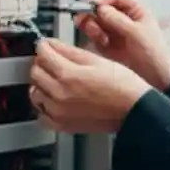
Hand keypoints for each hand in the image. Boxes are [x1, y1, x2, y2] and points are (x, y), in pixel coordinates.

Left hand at [29, 39, 151, 133]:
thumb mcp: (98, 60)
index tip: (48, 45)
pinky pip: (41, 114)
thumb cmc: (122, 86)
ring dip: (42, 83)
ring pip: (35, 92)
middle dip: (42, 62)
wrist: (134, 110)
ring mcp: (58, 111)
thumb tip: (52, 44)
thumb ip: (70, 51)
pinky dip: (44, 105)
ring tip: (55, 80)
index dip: (45, 45)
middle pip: (35, 71)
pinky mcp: (62, 124)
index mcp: (68, 74)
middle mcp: (59, 93)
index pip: (42, 53)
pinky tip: (55, 99)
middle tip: (52, 60)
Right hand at [73, 0, 169, 90]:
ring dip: (91, 24)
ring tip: (97, 34)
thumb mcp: (137, 34)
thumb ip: (118, 20)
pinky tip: (102, 43)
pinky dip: (93, 36)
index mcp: (135, 10)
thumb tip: (101, 8)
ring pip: (94, 19)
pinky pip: (93, 33)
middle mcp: (122, 18)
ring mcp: (113, 30)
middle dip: (91, 11)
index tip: (94, 5)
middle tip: (83, 17)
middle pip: (101, 7)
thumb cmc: (154, 53)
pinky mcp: (106, 43)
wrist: (155, 77)